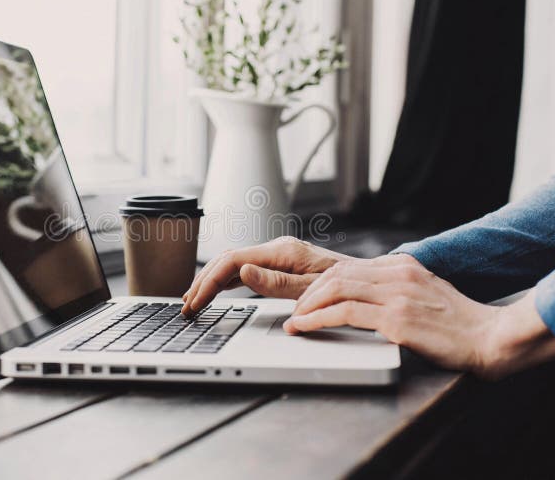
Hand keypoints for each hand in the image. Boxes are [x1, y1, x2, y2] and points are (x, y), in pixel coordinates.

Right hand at [182, 236, 349, 315]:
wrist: (367, 280)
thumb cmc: (346, 286)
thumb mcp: (312, 289)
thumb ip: (276, 283)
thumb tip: (242, 272)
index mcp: (281, 252)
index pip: (232, 262)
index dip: (209, 283)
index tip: (195, 303)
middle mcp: (276, 249)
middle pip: (227, 260)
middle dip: (203, 282)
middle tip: (187, 306)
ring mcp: (277, 255)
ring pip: (233, 263)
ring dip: (211, 281)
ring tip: (194, 300)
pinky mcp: (280, 263)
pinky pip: (245, 268)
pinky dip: (226, 280)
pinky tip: (217, 291)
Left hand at [284, 254, 502, 374]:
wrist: (491, 338)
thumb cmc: (459, 324)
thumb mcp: (425, 293)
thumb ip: (395, 288)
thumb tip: (364, 296)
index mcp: (402, 265)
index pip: (347, 266)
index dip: (319, 283)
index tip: (307, 298)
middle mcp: (397, 273)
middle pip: (335, 274)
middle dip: (308, 293)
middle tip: (295, 311)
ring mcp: (396, 294)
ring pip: (335, 290)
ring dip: (307, 306)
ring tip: (295, 321)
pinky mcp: (396, 319)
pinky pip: (344, 313)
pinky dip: (318, 319)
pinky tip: (306, 327)